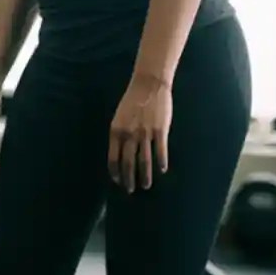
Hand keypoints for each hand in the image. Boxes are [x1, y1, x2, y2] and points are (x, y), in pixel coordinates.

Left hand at [108, 75, 172, 192]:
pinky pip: (160, 151)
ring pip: (144, 160)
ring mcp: (145, 133)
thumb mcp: (119, 117)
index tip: (117, 181)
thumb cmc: (132, 101)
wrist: (148, 85)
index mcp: (116, 131)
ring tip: (146, 186)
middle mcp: (129, 134)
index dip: (115, 172)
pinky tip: (162, 170)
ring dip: (145, 176)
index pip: (113, 157)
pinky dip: (161, 162)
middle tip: (130, 190)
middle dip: (128, 179)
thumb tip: (120, 152)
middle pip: (128, 163)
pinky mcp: (160, 131)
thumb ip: (119, 134)